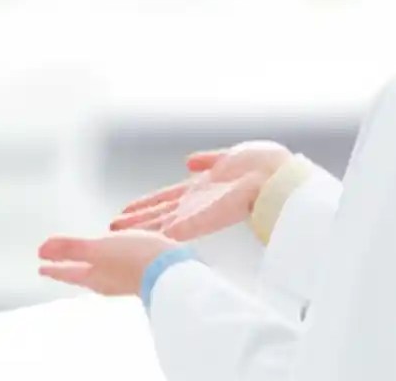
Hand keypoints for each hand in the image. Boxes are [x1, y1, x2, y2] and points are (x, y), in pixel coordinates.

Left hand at [38, 230, 179, 295]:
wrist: (175, 271)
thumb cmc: (136, 258)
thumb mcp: (99, 248)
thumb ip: (71, 248)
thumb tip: (42, 250)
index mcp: (94, 276)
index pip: (68, 271)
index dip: (53, 267)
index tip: (40, 266)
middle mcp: (108, 281)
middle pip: (82, 274)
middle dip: (68, 268)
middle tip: (53, 266)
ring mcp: (125, 279)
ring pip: (99, 272)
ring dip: (87, 266)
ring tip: (82, 262)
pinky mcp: (142, 273)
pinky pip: (117, 267)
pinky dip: (109, 261)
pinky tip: (116, 257)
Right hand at [110, 140, 291, 239]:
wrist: (283, 174)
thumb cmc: (265, 164)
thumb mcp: (229, 157)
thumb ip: (209, 160)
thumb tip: (189, 161)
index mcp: (202, 188)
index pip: (167, 198)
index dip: (146, 204)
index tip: (126, 210)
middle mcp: (199, 201)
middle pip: (161, 212)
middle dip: (137, 220)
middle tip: (112, 227)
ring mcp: (206, 208)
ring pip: (169, 221)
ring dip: (146, 229)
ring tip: (120, 234)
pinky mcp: (216, 213)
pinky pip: (192, 223)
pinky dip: (176, 231)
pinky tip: (160, 238)